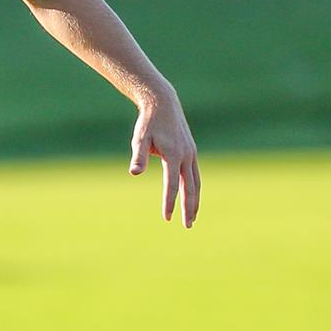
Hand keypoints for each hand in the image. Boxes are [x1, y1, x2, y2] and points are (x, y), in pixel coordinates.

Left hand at [130, 92, 200, 227]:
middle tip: (187, 226)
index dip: (169, 202)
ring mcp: (191, 153)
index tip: (167, 217)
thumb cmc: (148, 123)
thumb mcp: (139, 139)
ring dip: (195, 200)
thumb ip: (139, 156)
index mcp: (173, 154)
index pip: (172, 185)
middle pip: (190, 187)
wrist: (163, 104)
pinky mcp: (192, 151)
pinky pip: (195, 175)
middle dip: (189, 208)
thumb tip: (134, 173)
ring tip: (192, 217)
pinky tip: (192, 197)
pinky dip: (195, 188)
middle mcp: (186, 156)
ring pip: (196, 182)